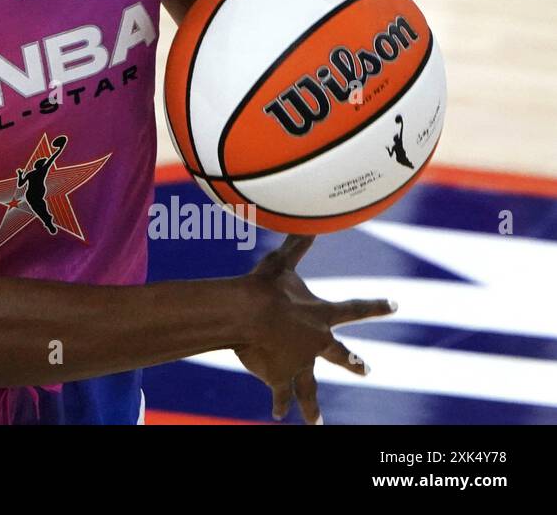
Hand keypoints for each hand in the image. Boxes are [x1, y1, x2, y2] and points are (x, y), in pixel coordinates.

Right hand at [233, 234, 396, 423]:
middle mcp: (318, 343)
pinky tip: (279, 414)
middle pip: (341, 356)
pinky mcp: (281, 375)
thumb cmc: (266, 286)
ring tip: (317, 422)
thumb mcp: (281, 262)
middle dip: (353, 363)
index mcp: (323, 315)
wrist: (249, 314)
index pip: (356, 308)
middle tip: (366, 369)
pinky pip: (281, 392)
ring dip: (314, 406)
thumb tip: (310, 221)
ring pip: (310, 388)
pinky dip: (279, 402)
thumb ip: (297, 246)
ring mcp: (300, 362)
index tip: (395, 304)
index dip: (376, 305)